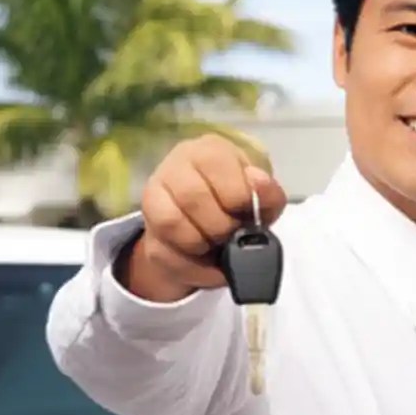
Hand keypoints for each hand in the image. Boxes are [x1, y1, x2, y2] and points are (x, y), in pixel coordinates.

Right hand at [126, 134, 286, 300]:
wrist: (210, 230)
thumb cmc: (239, 206)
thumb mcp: (264, 201)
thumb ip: (269, 193)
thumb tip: (257, 181)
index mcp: (210, 150)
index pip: (216, 163)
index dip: (236, 195)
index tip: (245, 213)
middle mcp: (176, 164)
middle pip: (192, 196)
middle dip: (219, 226)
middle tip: (231, 235)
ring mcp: (155, 192)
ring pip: (170, 222)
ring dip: (200, 243)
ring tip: (214, 245)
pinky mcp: (146, 226)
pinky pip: (162, 250)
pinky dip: (189, 264)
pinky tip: (202, 259)